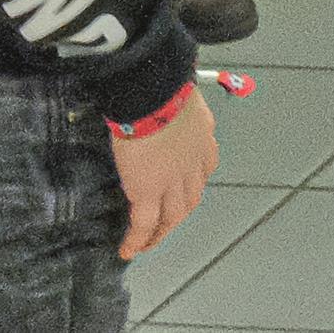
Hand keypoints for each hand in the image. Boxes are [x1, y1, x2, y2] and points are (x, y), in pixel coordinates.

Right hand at [108, 87, 217, 259]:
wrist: (154, 94)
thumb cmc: (161, 84)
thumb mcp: (180, 92)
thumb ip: (177, 102)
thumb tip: (170, 93)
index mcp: (201, 138)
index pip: (203, 167)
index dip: (195, 181)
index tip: (186, 186)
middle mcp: (192, 163)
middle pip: (190, 198)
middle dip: (179, 213)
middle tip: (167, 224)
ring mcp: (171, 181)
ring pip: (171, 216)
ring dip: (161, 233)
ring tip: (148, 243)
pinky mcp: (147, 191)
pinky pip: (143, 223)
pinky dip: (138, 239)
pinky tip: (130, 249)